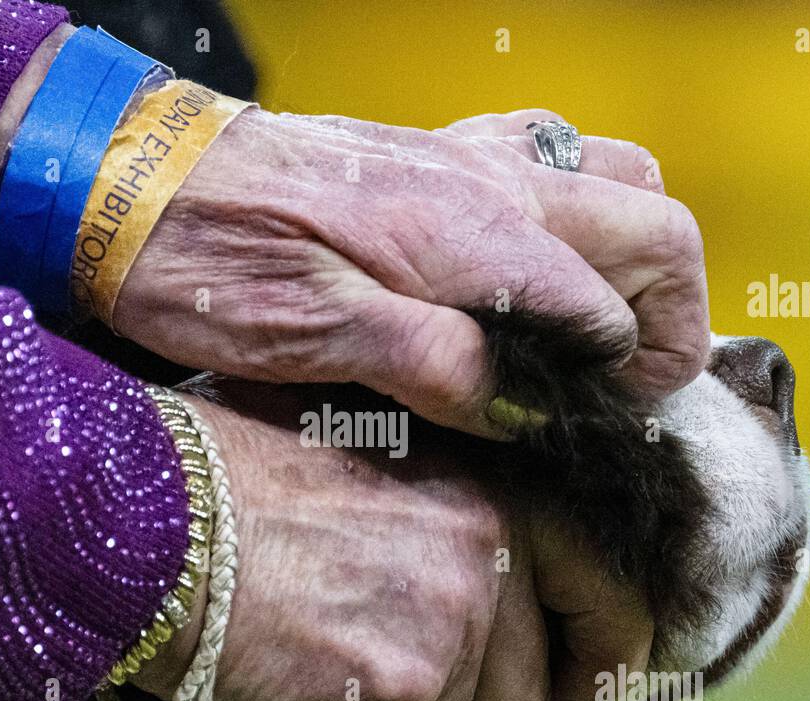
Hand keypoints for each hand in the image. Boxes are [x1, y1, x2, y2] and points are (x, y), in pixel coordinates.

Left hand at [0, 28, 709, 433]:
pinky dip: (580, 217)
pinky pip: (552, 161)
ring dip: (637, 259)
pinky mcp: (438, 154)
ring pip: (618, 182)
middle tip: (623, 392)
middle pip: (656, 228)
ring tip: (595, 335)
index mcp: (474, 234)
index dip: (627, 382)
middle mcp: (492, 183)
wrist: (136, 178)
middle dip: (673, 316)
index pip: (613, 306)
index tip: (600, 436)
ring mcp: (470, 158)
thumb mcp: (312, 337)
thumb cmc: (211, 261)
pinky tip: (534, 270)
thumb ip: (436, 366)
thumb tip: (531, 410)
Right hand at [133, 389, 653, 700]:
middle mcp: (487, 556)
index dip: (601, 661)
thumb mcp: (371, 455)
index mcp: (496, 492)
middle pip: (525, 699)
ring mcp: (446, 628)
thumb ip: (456, 515)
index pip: (605, 595)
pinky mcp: (392, 695)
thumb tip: (502, 594)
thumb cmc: (233, 475)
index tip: (581, 699)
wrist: (150, 513)